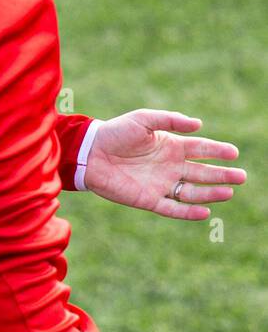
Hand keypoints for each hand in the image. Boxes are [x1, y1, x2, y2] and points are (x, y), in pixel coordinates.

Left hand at [83, 109, 245, 220]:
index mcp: (170, 146)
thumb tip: (199, 124)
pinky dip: (188, 212)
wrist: (89, 153)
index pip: (201, 149)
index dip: (218, 151)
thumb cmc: (115, 132)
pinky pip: (173, 208)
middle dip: (222, 175)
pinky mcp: (148, 199)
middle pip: (202, 173)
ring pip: (192, 192)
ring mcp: (161, 184)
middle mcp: (169, 166)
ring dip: (211, 193)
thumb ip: (170, 120)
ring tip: (229, 192)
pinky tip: (205, 212)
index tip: (234, 153)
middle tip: (241, 176)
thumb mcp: (143, 120)